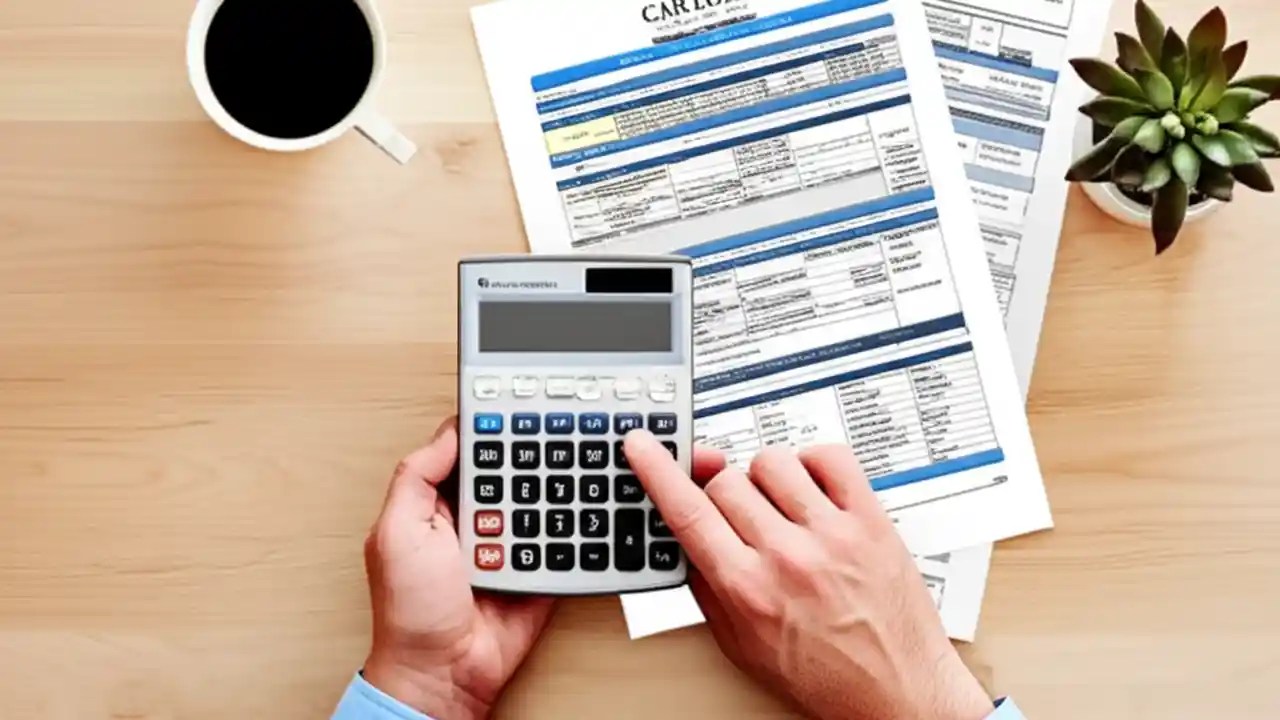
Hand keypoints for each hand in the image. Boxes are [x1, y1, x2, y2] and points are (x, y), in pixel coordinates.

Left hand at [362, 418, 554, 719]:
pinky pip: (558, 541)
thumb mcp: (396, 532)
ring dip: (554, 487)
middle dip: (528, 454)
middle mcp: (473, 520)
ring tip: (575, 462)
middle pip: (508, 471)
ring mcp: (506, 546)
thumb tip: (449, 432)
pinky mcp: (534, 571)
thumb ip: (417, 477)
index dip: (487, 428)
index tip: (512, 403)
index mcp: (437, 504)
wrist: (446, 673)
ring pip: (538, 500)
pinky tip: (585, 504)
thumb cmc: (410, 612)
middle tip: (553, 430)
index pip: (466, 451)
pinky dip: (571, 525)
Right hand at [626, 431, 989, 719]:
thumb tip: (683, 537)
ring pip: (772, 461)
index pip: (686, 510)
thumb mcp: (742, 647)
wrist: (897, 694)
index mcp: (748, 589)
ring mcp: (832, 534)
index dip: (656, 469)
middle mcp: (788, 557)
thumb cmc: (825, 679)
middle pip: (725, 481)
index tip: (643, 445)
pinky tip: (812, 487)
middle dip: (719, 492)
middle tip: (735, 513)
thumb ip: (706, 587)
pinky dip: (814, 462)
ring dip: (764, 477)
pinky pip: (831, 457)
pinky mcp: (871, 521)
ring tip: (778, 507)